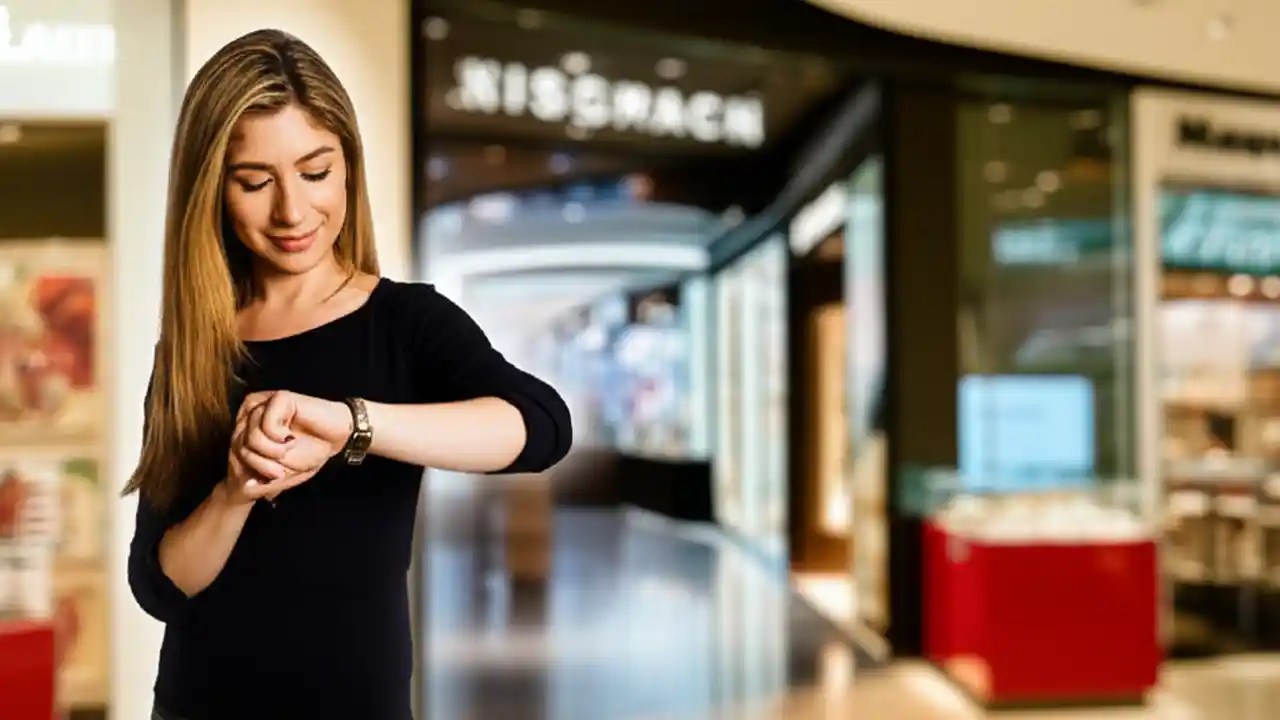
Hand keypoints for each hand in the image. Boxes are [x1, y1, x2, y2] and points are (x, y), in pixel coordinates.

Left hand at [224, 391, 351, 503]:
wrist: (338, 436)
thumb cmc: (311, 451)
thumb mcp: (283, 473)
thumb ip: (263, 482)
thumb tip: (244, 487)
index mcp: (247, 429)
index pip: (235, 453)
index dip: (252, 470)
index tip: (274, 475)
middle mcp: (252, 414)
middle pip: (240, 447)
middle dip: (262, 465)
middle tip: (281, 468)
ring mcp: (265, 404)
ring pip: (251, 437)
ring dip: (273, 452)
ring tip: (289, 448)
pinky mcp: (279, 398)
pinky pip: (266, 425)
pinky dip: (279, 437)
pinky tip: (290, 436)